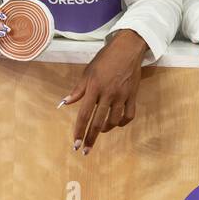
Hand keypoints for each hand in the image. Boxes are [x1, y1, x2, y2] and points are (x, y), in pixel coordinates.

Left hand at [60, 29, 147, 153]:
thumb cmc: (105, 59)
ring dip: (105, 129)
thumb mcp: (88, 72)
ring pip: (113, 121)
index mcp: (94, 88)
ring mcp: (122, 96)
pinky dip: (122, 123)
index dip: (79, 131)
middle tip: (85, 150)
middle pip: (97, 122)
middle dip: (90, 138)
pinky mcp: (133, 96)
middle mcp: (108, 94)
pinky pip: (128, 115)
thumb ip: (78, 90)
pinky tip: (116, 123)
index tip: (76, 143)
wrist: (128, 49)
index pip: (84, 114)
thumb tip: (65, 103)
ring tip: (99, 130)